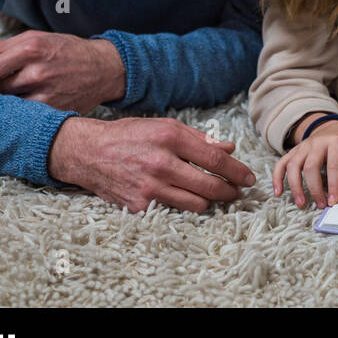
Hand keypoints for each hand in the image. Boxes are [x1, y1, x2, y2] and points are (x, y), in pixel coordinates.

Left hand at [0, 31, 124, 112]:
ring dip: (2, 102)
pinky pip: (23, 115)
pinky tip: (23, 105)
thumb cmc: (67, 51)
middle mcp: (37, 72)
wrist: (104, 69)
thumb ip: (2, 48)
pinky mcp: (53, 110)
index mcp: (31, 49)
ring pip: (6, 104)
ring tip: (8, 96)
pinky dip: (19, 112)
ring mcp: (46, 94)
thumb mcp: (37, 38)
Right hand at [47, 116, 254, 212]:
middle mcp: (161, 165)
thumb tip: (229, 149)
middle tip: (237, 191)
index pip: (216, 161)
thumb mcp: (165, 126)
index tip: (249, 178)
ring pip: (196, 204)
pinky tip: (184, 197)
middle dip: (230, 191)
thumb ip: (199, 139)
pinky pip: (172, 211)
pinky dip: (182, 205)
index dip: (238, 172)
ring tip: (214, 195)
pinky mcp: (138, 206)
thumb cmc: (131, 135)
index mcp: (171, 139)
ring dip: (209, 201)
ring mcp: (149, 188)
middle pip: (210, 187)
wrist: (88, 152)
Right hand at [273, 113, 337, 209]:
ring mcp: (303, 147)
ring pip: (294, 166)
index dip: (333, 185)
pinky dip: (277, 178)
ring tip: (301, 203)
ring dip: (295, 186)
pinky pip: (281, 164)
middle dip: (314, 188)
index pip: (333, 166)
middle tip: (320, 204)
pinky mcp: (293, 151)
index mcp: (336, 142)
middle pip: (311, 167)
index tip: (333, 201)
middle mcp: (317, 143)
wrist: (330, 127)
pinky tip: (278, 192)